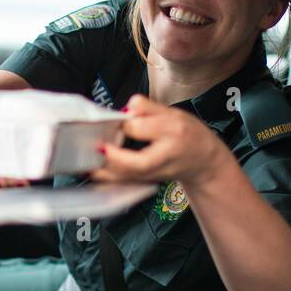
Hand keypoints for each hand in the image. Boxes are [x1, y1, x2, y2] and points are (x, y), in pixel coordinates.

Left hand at [89, 94, 229, 187]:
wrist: (203, 161)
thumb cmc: (187, 134)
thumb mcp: (173, 113)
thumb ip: (147, 108)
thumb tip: (127, 107)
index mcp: (173, 131)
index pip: (145, 128)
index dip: (127, 124)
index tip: (116, 120)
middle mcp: (165, 155)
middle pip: (138, 162)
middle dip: (114, 157)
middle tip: (97, 147)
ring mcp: (157, 173)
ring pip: (130, 177)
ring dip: (105, 171)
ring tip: (87, 162)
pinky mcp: (148, 181)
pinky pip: (126, 182)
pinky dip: (108, 178)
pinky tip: (94, 170)